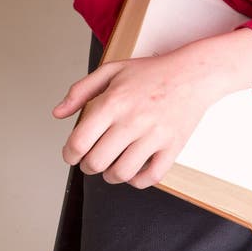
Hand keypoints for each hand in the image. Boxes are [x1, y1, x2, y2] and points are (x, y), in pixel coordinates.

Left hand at [52, 47, 220, 187]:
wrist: (193, 73)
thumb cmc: (151, 73)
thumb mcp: (113, 70)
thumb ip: (81, 90)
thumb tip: (58, 114)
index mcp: (114, 101)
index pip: (79, 142)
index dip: (69, 154)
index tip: (72, 154)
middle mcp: (133, 120)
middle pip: (96, 162)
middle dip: (88, 165)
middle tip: (92, 159)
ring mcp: (154, 135)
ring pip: (121, 174)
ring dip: (110, 174)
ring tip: (112, 164)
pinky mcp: (173, 147)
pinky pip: (150, 178)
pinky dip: (137, 180)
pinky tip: (135, 167)